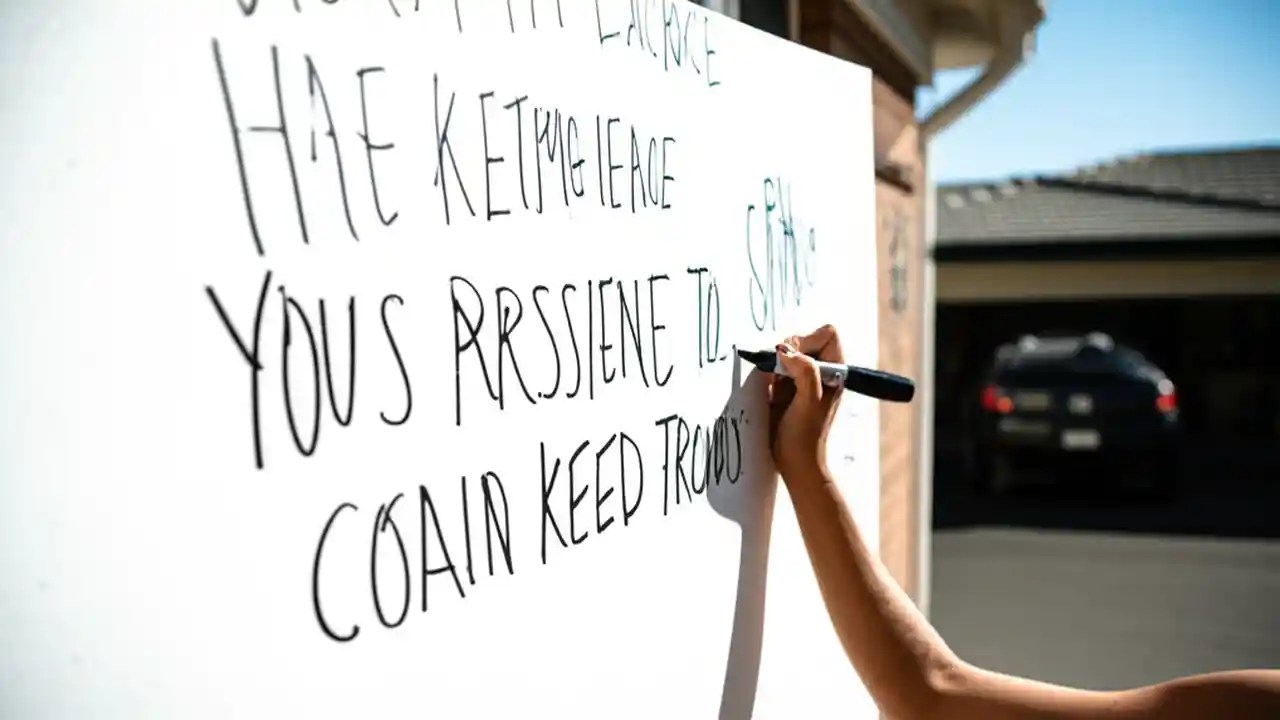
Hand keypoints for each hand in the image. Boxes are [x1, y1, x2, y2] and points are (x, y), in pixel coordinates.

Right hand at [768, 324, 843, 483]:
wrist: (795, 462)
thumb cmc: (806, 436)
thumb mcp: (809, 401)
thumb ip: (804, 371)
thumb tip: (785, 350)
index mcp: (835, 371)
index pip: (827, 334)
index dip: (808, 340)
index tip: (795, 360)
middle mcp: (821, 371)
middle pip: (803, 340)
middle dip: (788, 353)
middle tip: (782, 376)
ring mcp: (802, 379)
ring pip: (786, 354)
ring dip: (776, 367)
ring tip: (778, 390)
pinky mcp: (786, 388)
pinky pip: (774, 369)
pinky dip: (769, 377)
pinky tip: (772, 396)